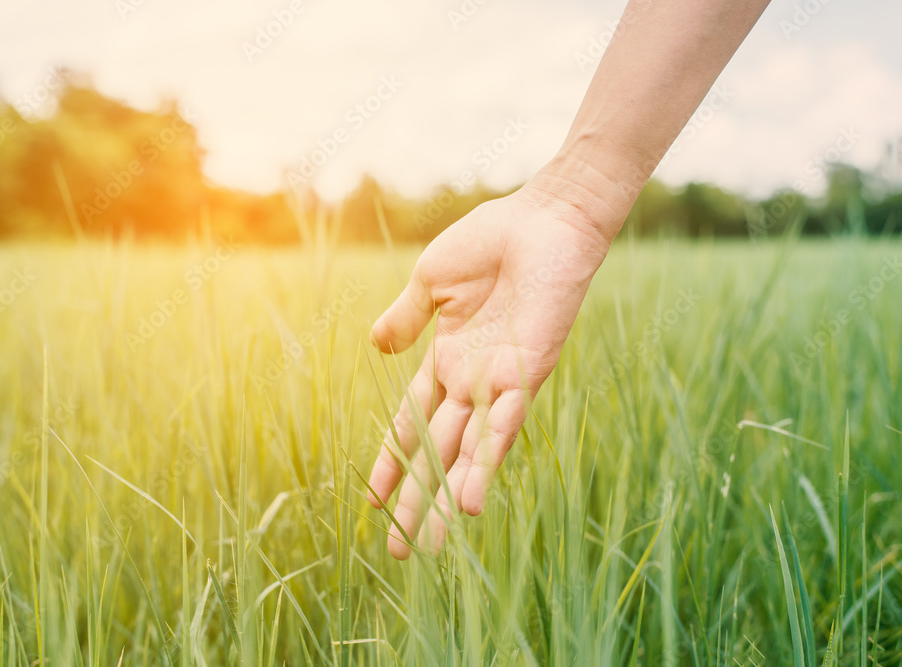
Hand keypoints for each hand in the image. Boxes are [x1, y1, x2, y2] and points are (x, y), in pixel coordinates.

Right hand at [366, 183, 615, 558]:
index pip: (409, 423)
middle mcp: (470, 381)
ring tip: (433, 544)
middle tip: (400, 551)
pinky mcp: (527, 374)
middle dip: (417, 499)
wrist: (544, 220)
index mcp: (445, 359)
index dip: (391, 462)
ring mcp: (499, 382)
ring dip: (448, 498)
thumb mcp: (431, 281)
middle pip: (435, 451)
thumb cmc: (490, 241)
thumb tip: (375, 346)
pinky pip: (503, 426)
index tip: (373, 502)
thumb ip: (405, 318)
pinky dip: (487, 463)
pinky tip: (472, 501)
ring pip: (467, 452)